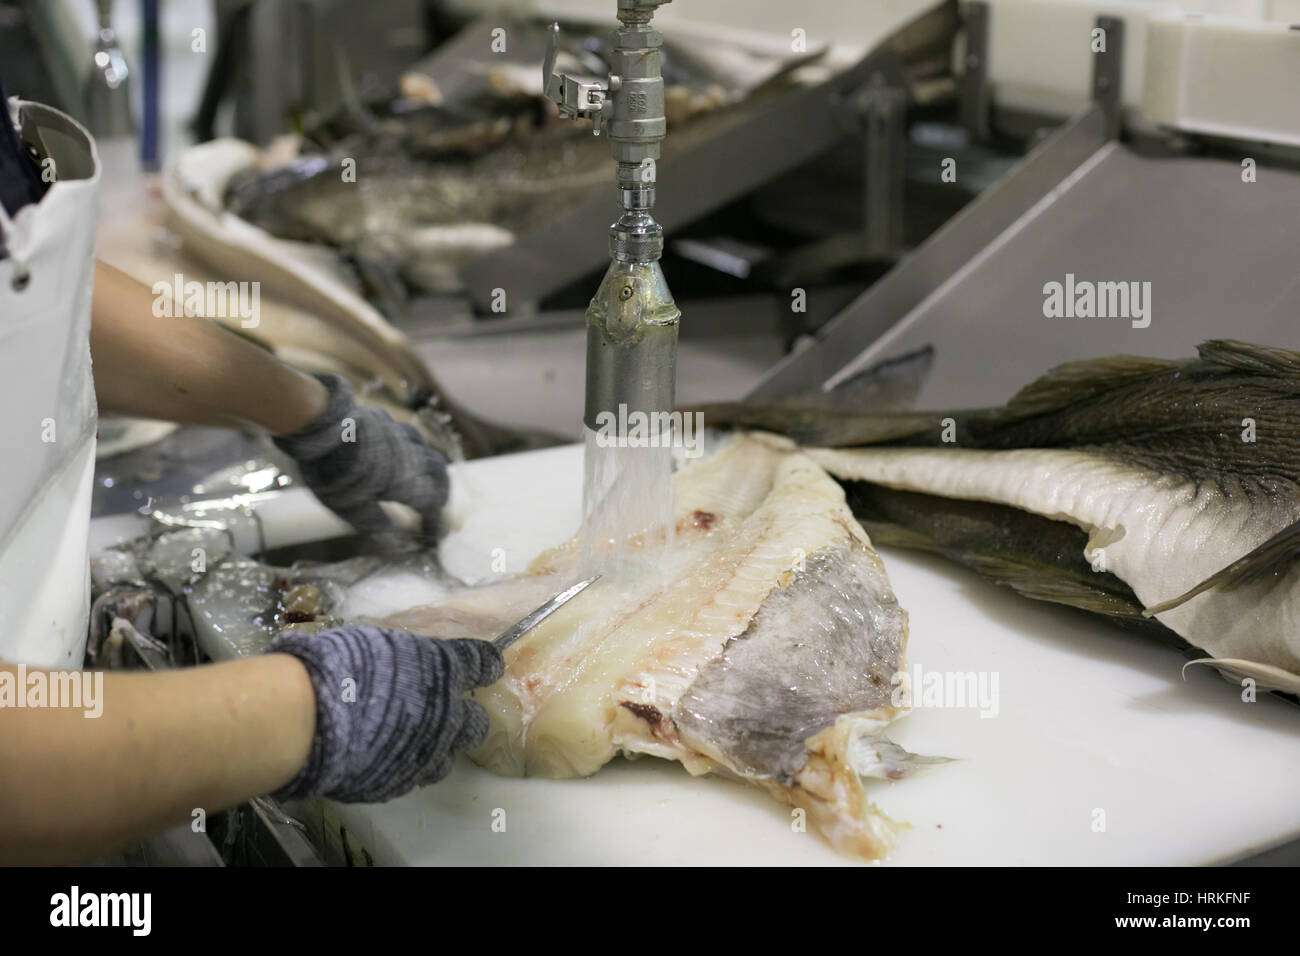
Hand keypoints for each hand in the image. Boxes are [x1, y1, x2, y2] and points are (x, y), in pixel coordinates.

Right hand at [268, 626, 503, 802]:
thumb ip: (404, 657)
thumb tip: (405, 660)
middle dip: (466, 718)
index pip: (480, 664)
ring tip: (414, 741)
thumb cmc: (341, 666)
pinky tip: (383, 757)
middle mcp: (446, 717)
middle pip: (476, 723)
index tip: (489, 666)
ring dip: (436, 748)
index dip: (486, 664)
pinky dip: (402, 766)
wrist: (311, 717)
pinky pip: (410, 776)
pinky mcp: (398, 783)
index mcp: (445, 671)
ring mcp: (424, 756)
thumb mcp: (378, 642)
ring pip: (446, 759)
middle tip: (448, 712)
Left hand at [272, 374, 448, 534]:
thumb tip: (394, 536)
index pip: (432, 502)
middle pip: (438, 470)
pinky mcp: (382, 418)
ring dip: (427, 463)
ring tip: (421, 473)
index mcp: (407, 483)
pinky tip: (396, 447)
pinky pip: (403, 432)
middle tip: (437, 500)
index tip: (435, 532)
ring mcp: (398, 434)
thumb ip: (375, 522)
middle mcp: (410, 457)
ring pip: (424, 446)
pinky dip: (407, 444)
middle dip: (442, 488)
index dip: (435, 518)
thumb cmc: (335, 475)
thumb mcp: (350, 509)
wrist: (321, 426)